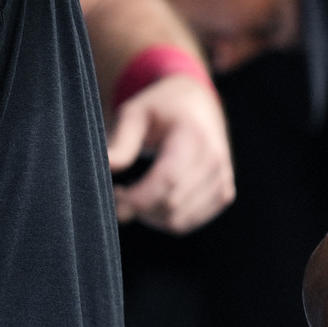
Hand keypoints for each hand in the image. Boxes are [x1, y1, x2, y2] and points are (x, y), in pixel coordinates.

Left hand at [108, 73, 235, 233]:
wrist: (198, 103)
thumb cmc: (161, 107)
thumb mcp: (135, 114)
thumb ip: (121, 143)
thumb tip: (104, 169)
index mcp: (194, 136)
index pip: (168, 180)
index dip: (138, 200)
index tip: (112, 204)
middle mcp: (215, 160)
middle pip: (172, 205)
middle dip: (138, 208)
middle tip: (118, 193)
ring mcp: (223, 178)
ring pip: (179, 220)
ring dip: (150, 217)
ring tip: (135, 194)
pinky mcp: (224, 192)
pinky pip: (189, 223)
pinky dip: (166, 219)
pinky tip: (154, 200)